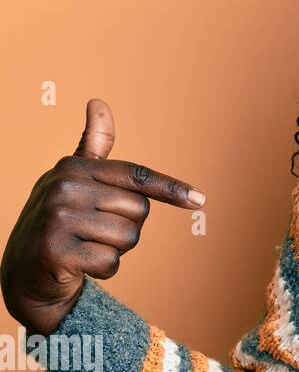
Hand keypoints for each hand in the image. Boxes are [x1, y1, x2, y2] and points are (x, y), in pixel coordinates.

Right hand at [0, 99, 205, 334]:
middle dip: (128, 228)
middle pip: (139, 211)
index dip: (171, 189)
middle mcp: (63, 186)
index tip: (200, 200)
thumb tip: (98, 102)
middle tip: (95, 232)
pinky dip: (103, 270)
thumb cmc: (62, 219)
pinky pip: (110, 262)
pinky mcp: (54, 250)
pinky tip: (79, 266)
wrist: (25, 269)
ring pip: (128, 238)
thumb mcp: (77, 180)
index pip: (137, 176)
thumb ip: (93, 146)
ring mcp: (56, 217)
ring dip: (115, 250)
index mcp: (75, 167)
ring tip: (85, 246)